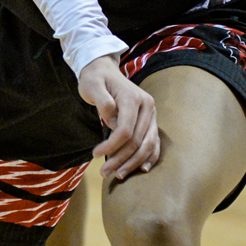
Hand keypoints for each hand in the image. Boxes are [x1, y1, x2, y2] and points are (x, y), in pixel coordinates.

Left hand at [76, 54, 158, 179]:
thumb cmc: (95, 79)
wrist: (104, 71)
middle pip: (137, 140)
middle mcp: (147, 107)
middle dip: (121, 159)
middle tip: (104, 173)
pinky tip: (143, 169)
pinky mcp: (150, 121)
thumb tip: (112, 117)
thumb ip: (101, 100)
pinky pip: (153, 142)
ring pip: (147, 144)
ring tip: (118, 175)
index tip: (95, 154)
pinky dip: (149, 157)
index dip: (111, 146)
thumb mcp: (91, 85)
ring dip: (133, 163)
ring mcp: (151, 114)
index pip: (126, 130)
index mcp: (133, 98)